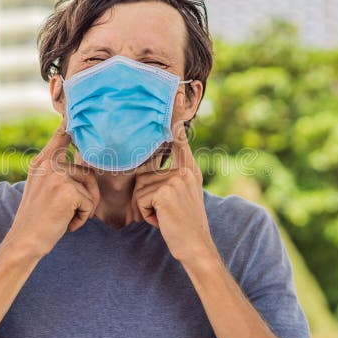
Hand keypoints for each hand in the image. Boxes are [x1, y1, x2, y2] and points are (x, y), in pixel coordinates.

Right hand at [5, 119, 100, 257]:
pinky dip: (82, 219)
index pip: (61, 137)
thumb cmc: (37, 219)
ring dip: (85, 208)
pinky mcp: (67, 191)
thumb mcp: (42, 188)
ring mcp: (57, 176)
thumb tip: (78, 161)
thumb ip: (55, 172)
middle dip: (88, 195)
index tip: (77, 111)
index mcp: (41, 162)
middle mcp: (47, 164)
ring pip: (90, 188)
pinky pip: (89, 203)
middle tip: (73, 211)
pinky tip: (66, 224)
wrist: (24, 242)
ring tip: (66, 217)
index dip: (72, 124)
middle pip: (87, 171)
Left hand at [132, 120, 215, 262]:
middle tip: (166, 209)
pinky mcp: (165, 193)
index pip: (179, 137)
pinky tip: (162, 221)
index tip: (175, 89)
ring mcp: (176, 180)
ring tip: (164, 216)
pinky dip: (147, 214)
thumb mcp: (182, 195)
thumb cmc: (183, 224)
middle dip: (147, 193)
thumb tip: (148, 168)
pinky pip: (141, 199)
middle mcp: (185, 170)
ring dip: (146, 206)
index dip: (175, 113)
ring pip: (141, 187)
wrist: (196, 247)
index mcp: (189, 168)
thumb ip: (171, 176)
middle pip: (147, 168)